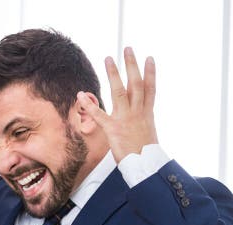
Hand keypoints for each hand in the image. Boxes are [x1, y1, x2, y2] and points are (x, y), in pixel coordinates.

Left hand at [76, 47, 158, 163]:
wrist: (146, 167)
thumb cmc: (146, 155)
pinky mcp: (113, 129)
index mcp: (147, 114)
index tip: (149, 58)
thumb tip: (140, 122)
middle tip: (127, 49)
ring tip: (109, 58)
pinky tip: (81, 94)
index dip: (150, 73)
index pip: (150, 89)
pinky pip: (99, 115)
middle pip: (136, 84)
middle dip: (131, 65)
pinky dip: (89, 105)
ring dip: (113, 74)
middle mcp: (138, 112)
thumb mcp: (147, 136)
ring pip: (120, 92)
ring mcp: (126, 119)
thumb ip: (141, 124)